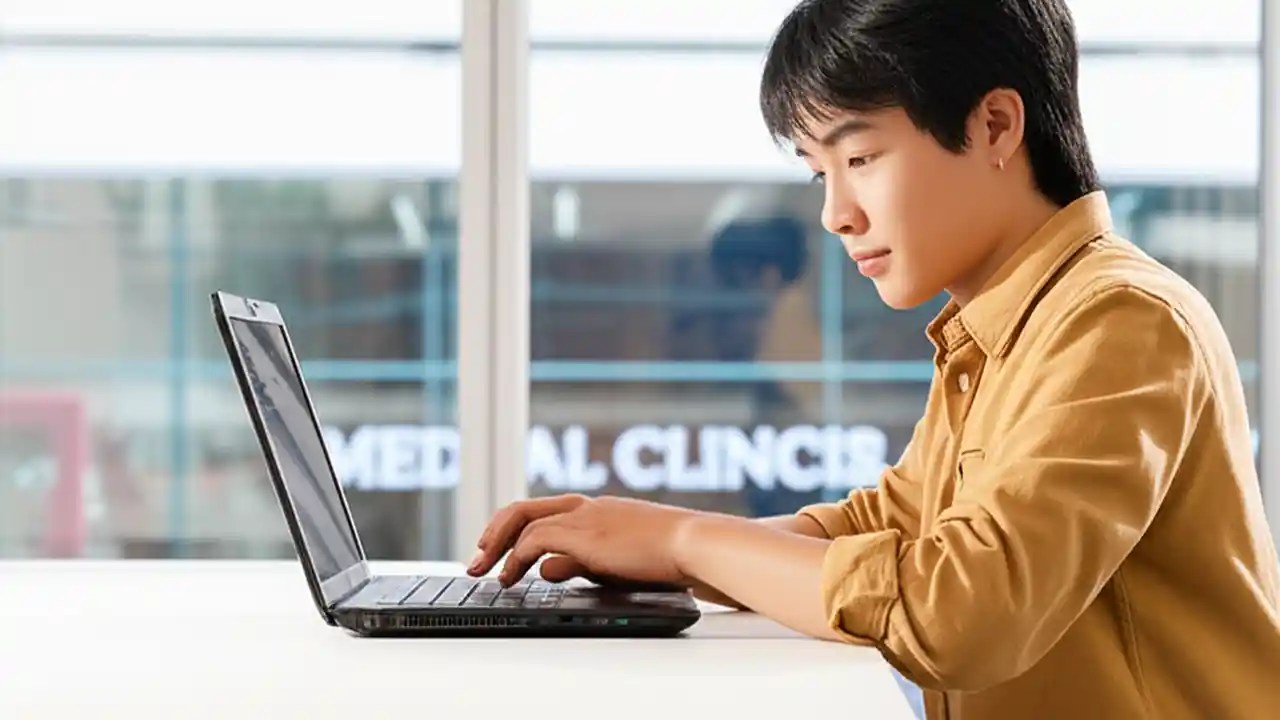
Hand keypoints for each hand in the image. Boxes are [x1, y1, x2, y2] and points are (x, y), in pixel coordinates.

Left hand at [467, 494, 699, 586]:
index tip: (498, 552)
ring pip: (523, 519)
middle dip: (494, 534)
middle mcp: (585, 507)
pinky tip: (514, 576)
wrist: (695, 544)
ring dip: (498, 547)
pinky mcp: (586, 533)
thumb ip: (578, 561)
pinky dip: (518, 556)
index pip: (542, 512)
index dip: (513, 531)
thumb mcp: (614, 560)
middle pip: (523, 509)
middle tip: (477, 560)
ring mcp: (584, 516)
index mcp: (596, 509)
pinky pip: (537, 539)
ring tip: (488, 573)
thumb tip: (547, 568)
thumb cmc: (667, 555)